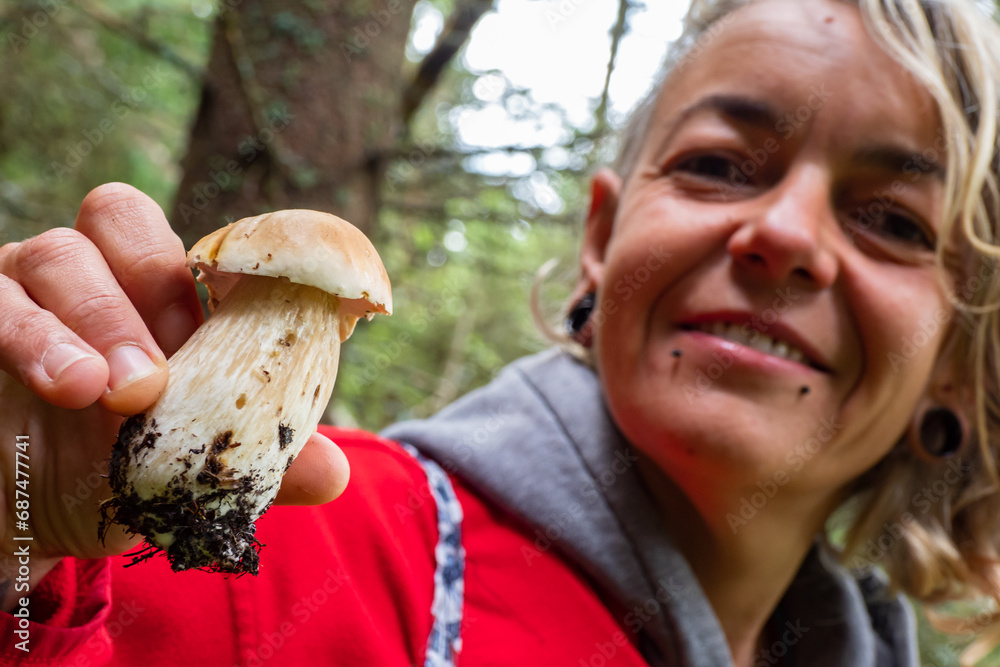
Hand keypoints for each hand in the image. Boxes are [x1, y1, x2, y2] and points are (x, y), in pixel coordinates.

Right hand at [0, 184, 348, 600]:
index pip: (184, 235)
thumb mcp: (195, 464)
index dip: (202, 269)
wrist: (38, 514)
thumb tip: (332, 472)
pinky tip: (45, 388)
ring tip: (93, 391)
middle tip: (149, 383)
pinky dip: (11, 340)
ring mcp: (19, 294)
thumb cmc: (129, 462)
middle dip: (140, 291)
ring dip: (70, 325)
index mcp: (157, 287)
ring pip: (36, 261)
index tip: (218, 331)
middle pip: (111, 220)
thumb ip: (260, 460)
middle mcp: (90, 271)